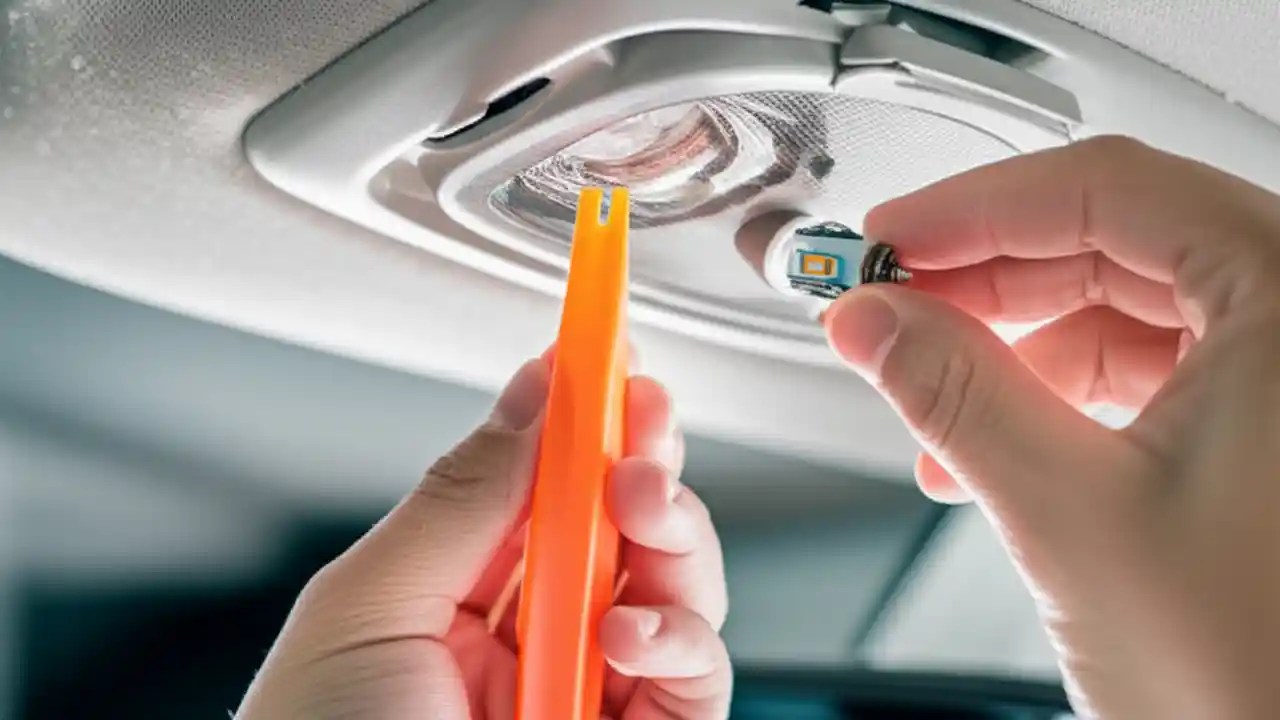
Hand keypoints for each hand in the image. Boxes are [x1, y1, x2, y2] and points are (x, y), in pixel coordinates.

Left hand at [235, 355, 730, 718]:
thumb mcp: (367, 612)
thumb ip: (463, 497)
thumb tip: (533, 387)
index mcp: (450, 594)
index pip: (536, 480)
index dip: (580, 407)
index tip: (609, 337)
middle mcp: (527, 641)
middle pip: (618, 525)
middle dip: (643, 463)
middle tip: (643, 428)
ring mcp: (587, 698)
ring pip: (677, 591)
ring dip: (674, 542)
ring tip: (641, 521)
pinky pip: (694, 682)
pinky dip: (681, 646)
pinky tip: (633, 639)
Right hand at [824, 137, 1279, 718]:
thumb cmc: (1256, 675)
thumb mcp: (1071, 514)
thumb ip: (955, 395)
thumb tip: (870, 319)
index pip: (1110, 191)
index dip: (975, 208)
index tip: (885, 238)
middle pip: (1114, 238)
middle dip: (983, 278)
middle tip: (887, 303)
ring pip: (1123, 301)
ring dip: (1011, 343)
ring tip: (928, 391)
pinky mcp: (1264, 422)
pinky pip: (1146, 364)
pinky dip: (1057, 391)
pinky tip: (990, 441)